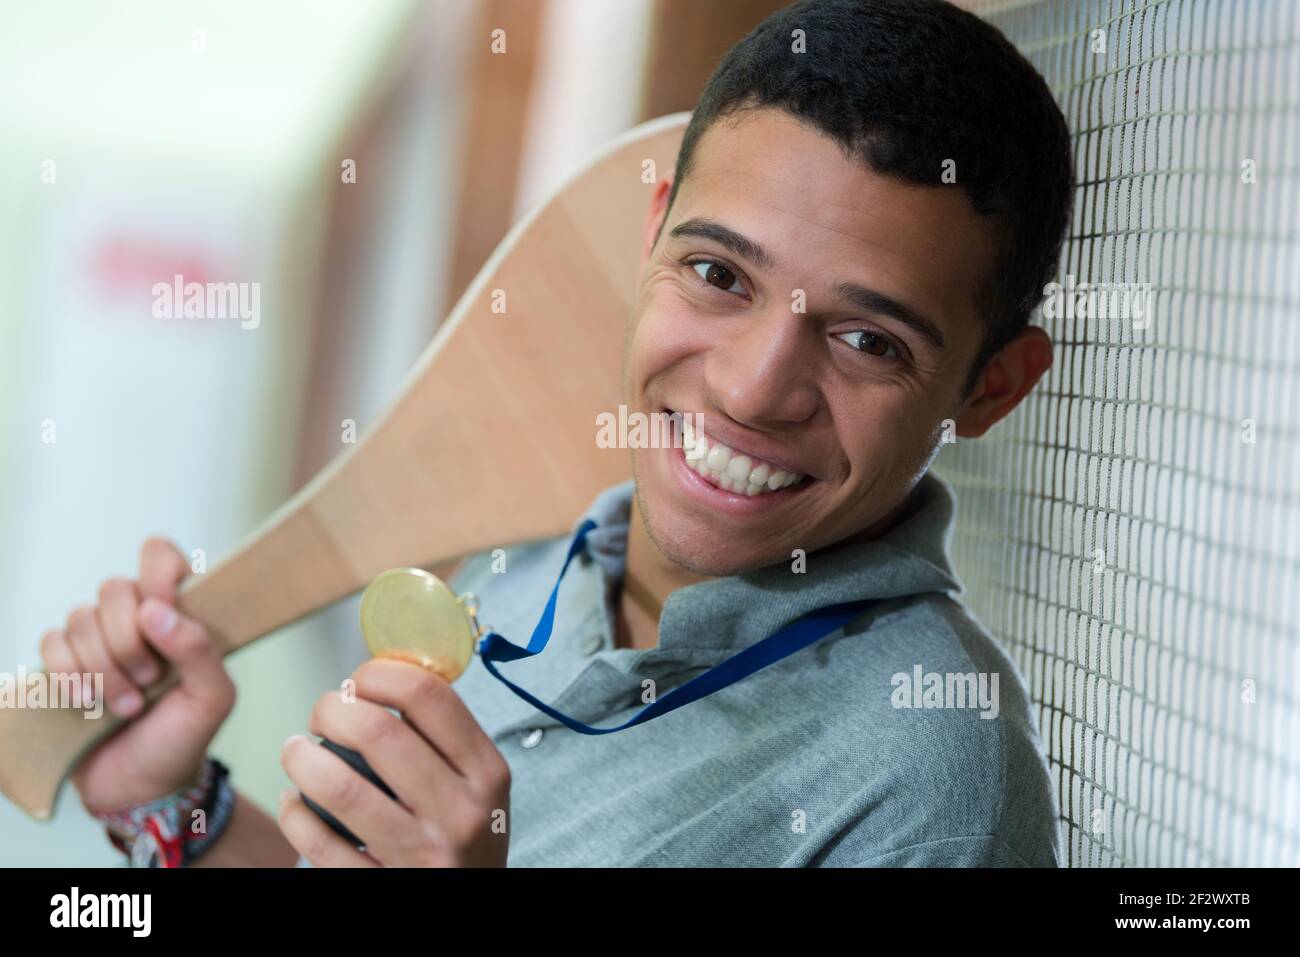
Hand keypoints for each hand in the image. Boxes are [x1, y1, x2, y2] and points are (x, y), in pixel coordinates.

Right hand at [40, 537, 235, 812]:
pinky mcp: (64, 660)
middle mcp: (138, 616)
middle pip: (115, 588)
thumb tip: (159, 612)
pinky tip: (87, 702)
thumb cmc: (182, 736)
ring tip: (126, 706)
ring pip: (81, 617)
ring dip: (103, 669)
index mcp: (181, 613)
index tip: (160, 615)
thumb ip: (200, 651)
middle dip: (128, 642)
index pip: (161, 555)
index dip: (157, 576)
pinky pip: (51, 641)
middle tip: (149, 680)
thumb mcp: (212, 700)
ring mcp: (99, 636)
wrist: (138, 786)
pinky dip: (68, 674)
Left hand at [278, 658, 510, 866]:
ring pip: (340, 787)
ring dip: (301, 757)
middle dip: (331, 708)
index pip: (428, 695)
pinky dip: (296, 813)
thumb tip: (378, 681)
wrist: (471, 902)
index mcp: (486, 772)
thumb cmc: (467, 836)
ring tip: (296, 749)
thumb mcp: (480, 784)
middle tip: (323, 713)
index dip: (379, 673)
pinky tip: (296, 800)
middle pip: (378, 731)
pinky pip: (320, 843)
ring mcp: (420, 853)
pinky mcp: (381, 885)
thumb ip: (443, 738)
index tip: (360, 680)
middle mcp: (460, 811)